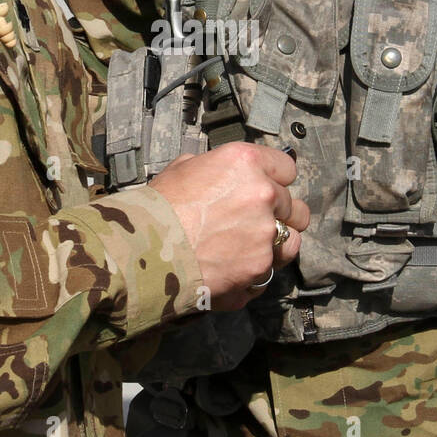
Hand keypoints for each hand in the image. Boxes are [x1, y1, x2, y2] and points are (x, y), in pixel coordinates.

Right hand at [148, 142, 309, 310]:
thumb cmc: (156, 209)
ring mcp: (265, 235)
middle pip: (294, 206)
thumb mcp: (182, 169)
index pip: (287, 168)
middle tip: (251, 223)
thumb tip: (220, 173)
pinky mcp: (260, 269)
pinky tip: (232, 269)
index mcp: (245, 163)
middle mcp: (263, 194)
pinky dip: (256, 273)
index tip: (267, 189)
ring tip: (248, 249)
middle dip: (277, 215)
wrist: (142, 252)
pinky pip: (270, 271)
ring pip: (292, 240)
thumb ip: (214, 168)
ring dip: (276, 245)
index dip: (275, 180)